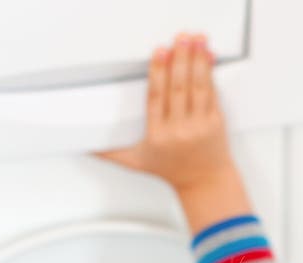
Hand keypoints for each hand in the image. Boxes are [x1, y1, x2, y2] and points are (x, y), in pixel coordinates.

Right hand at [91, 31, 234, 191]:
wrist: (204, 184)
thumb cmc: (171, 171)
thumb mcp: (138, 163)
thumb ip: (111, 153)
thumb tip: (87, 147)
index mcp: (158, 135)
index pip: (156, 98)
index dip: (158, 73)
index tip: (159, 52)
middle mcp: (179, 131)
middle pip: (178, 89)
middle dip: (179, 60)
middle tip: (179, 39)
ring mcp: (199, 126)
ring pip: (198, 88)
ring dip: (197, 61)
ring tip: (196, 40)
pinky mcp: (215, 123)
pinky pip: (212, 94)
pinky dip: (211, 73)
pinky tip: (208, 56)